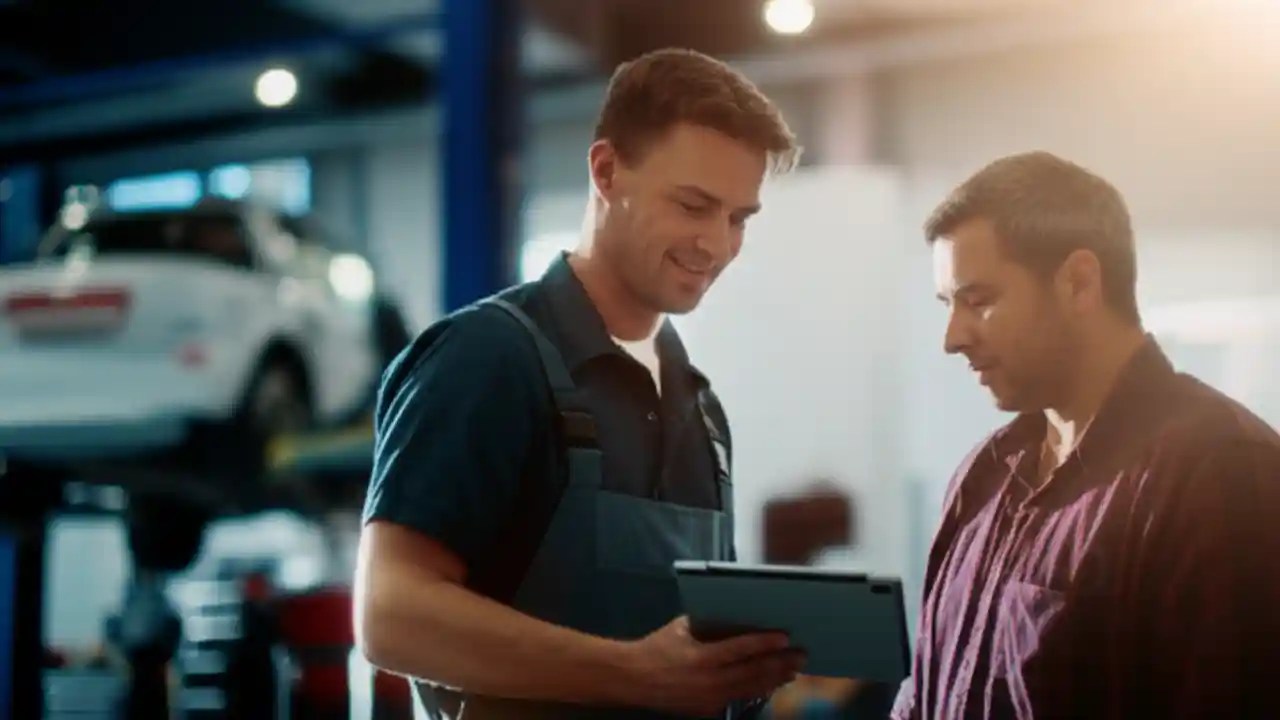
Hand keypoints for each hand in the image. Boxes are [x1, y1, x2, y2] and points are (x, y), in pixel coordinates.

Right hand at [621, 616, 805, 717]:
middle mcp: (708, 681)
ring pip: (751, 689)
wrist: (633, 679)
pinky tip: (772, 683)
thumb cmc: (658, 646)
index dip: (765, 642)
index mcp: (701, 657)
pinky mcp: (708, 710)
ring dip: (775, 679)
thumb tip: (740, 616)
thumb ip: (710, 625)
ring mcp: (709, 699)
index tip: (785, 636)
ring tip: (794, 670)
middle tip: (802, 654)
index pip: (741, 649)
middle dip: (780, 663)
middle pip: (753, 673)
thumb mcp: (682, 628)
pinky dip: (758, 689)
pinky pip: (739, 698)